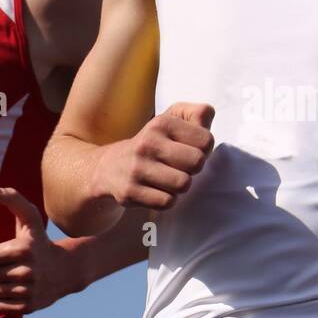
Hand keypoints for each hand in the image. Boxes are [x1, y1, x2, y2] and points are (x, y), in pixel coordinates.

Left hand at [0, 185, 72, 313]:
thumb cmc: (40, 241)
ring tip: (3, 280)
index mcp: (21, 249)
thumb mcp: (30, 218)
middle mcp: (25, 272)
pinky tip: (8, 292)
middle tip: (0, 268)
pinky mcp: (27, 307)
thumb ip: (11, 199)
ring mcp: (27, 291)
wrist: (66, 271)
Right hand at [93, 102, 214, 210]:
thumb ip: (197, 114)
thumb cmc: (152, 144)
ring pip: (183, 184)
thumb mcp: (171, 120)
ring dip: (180, 185)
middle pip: (197, 162)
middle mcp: (148, 143)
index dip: (204, 149)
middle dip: (194, 168)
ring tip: (169, 179)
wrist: (109, 167)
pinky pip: (167, 202)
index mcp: (162, 123)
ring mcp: (137, 169)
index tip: (190, 151)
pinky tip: (158, 191)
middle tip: (181, 167)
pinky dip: (167, 199)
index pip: (206, 140)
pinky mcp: (130, 192)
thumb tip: (208, 116)